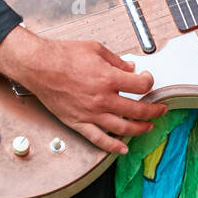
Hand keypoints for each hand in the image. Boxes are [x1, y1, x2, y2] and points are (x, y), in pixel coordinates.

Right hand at [0, 26, 167, 154]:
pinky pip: (99, 139)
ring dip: (140, 129)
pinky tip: (123, 148)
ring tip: (147, 126)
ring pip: (123, 128)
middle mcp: (102, 99)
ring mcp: (90, 113)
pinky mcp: (78, 122)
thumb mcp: (96, 49)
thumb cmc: (62, 56)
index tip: (147, 79)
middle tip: (160, 109)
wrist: (38, 66)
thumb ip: (116, 61)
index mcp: (108, 78)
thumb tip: (129, 68)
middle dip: (153, 110)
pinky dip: (113, 146)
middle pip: (137, 110)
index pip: (140, 85)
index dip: (149, 81)